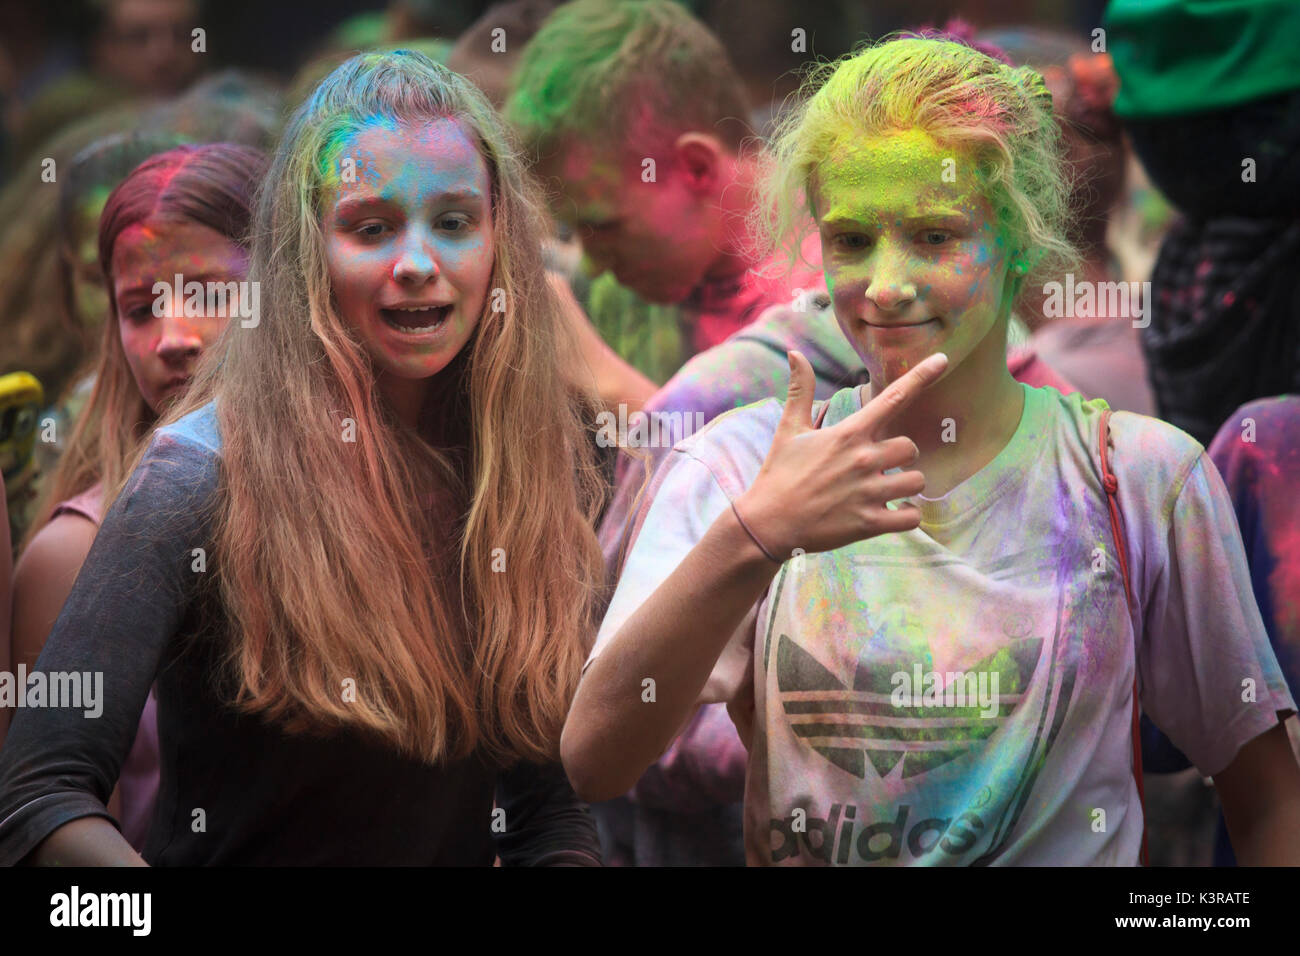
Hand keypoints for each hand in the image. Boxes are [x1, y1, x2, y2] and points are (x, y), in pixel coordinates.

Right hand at [734, 349, 947, 558]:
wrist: (768, 523)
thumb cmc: (779, 474)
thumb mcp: (789, 429)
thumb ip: (801, 390)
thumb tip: (795, 353)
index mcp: (849, 434)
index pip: (894, 397)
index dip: (922, 376)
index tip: (943, 360)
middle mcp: (864, 459)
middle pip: (910, 447)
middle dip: (899, 456)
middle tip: (877, 466)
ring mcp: (869, 492)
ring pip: (916, 481)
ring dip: (905, 485)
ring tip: (884, 490)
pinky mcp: (870, 523)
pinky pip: (912, 516)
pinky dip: (907, 516)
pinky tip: (893, 514)